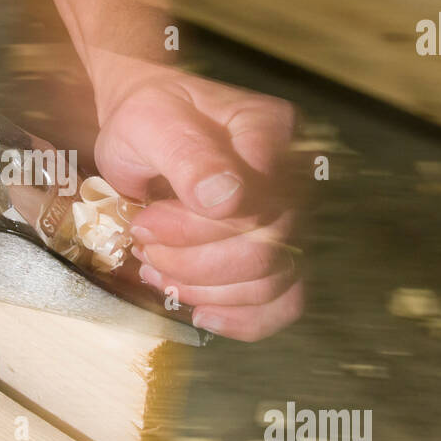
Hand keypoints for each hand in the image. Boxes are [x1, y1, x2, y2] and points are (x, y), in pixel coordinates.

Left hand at [92, 56, 302, 340]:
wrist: (148, 133)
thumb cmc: (149, 121)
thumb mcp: (151, 123)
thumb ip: (189, 157)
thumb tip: (227, 200)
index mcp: (269, 130)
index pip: (256, 200)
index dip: (197, 228)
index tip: (144, 223)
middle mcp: (296, 176)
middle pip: (267, 249)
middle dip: (192, 261)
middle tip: (144, 243)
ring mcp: (295, 217)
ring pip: (274, 282)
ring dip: (205, 290)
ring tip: (157, 268)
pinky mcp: (283, 254)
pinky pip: (284, 303)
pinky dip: (241, 319)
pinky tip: (200, 313)